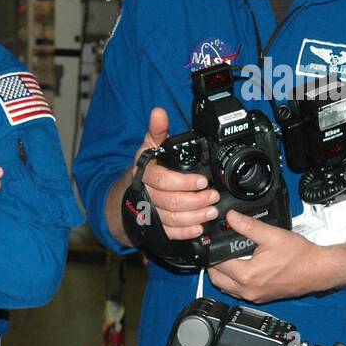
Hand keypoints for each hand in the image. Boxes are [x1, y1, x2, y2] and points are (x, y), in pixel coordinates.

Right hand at [135, 107, 219, 240]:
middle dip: (195, 200)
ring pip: (171, 218)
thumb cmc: (148, 166)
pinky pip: (169, 233)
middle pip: (170, 201)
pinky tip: (199, 228)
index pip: (162, 180)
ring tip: (211, 211)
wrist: (132, 190)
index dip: (184, 182)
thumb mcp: (151, 145)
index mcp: (145, 173)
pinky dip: (185, 232)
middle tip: (213, 196)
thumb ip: (158, 130)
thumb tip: (158, 112)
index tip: (202, 180)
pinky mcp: (156, 226)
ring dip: (194, 216)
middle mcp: (147, 194)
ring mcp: (151, 212)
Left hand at [207, 210, 329, 303]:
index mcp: (248, 275)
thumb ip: (249, 226)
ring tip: (227, 258)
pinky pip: (239, 292)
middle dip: (214, 264)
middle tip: (216, 250)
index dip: (213, 250)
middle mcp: (249, 290)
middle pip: (217, 279)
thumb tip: (232, 218)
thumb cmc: (300, 256)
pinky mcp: (261, 298)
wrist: (318, 270)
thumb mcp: (272, 235)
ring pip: (227, 288)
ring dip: (222, 275)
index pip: (218, 263)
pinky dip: (234, 282)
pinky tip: (242, 268)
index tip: (213, 241)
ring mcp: (255, 296)